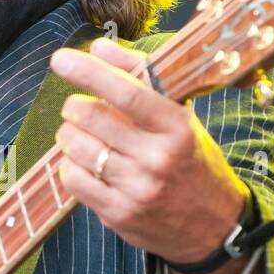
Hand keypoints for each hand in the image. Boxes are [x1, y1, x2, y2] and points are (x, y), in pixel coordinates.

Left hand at [49, 36, 247, 262]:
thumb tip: (98, 47)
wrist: (213, 227)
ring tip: (78, 135)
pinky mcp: (119, 214)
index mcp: (177, 127)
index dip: (88, 72)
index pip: (125, 91)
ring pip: (76, 149)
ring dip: (68, 136)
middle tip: (76, 108)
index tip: (60, 59)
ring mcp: (137, 189)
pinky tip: (82, 163)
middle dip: (73, 107)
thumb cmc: (191, 161)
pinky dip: (68, 166)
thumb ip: (140, 76)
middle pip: (91, 118)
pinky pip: (73, 180)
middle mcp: (158, 158)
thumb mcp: (180, 117)